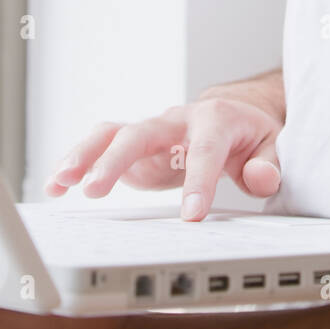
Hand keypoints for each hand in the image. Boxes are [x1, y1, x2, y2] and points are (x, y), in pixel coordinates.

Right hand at [44, 99, 281, 219]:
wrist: (237, 112)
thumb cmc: (252, 134)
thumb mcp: (273, 147)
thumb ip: (267, 165)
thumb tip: (258, 179)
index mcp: (215, 120)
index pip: (205, 151)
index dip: (198, 182)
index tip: (190, 216)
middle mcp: (177, 121)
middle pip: (142, 134)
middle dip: (117, 161)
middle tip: (95, 191)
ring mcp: (152, 132)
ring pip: (112, 134)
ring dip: (84, 156)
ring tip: (59, 183)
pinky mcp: (136, 147)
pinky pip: (102, 146)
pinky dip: (78, 161)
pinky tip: (56, 185)